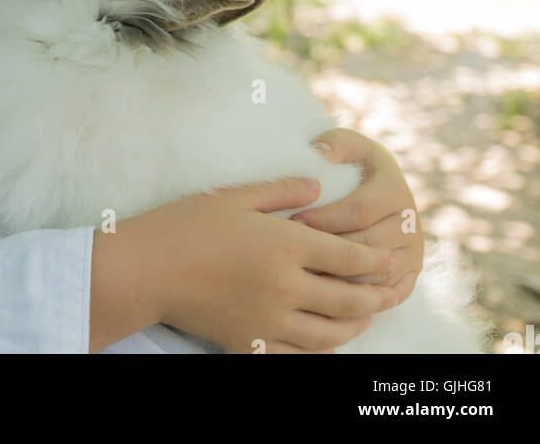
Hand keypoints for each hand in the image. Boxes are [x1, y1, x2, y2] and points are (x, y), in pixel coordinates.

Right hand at [105, 176, 396, 354]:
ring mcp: (269, 319)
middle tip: (390, 292)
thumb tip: (316, 186)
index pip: (347, 257)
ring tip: (365, 318)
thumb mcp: (236, 195)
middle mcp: (285, 287)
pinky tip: (325, 342)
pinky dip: (319, 350)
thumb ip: (281, 191)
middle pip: (347, 299)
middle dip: (375, 296)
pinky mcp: (250, 342)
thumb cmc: (188, 224)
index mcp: (285, 246)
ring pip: (328, 333)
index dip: (374, 260)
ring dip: (354, 326)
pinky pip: (297, 355)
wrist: (149, 270)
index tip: (390, 258)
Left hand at [288, 128, 423, 306]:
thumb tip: (319, 153)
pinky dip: (363, 299)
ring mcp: (414, 250)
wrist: (383, 186)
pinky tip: (331, 297)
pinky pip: (388, 294)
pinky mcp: (412, 272)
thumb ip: (332, 144)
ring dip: (343, 280)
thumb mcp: (346, 145)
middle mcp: (411, 221)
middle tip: (296, 256)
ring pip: (378, 275)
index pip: (358, 211)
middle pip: (368, 246)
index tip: (294, 222)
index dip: (324, 219)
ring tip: (308, 279)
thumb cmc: (354, 164)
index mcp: (394, 189)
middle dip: (329, 252)